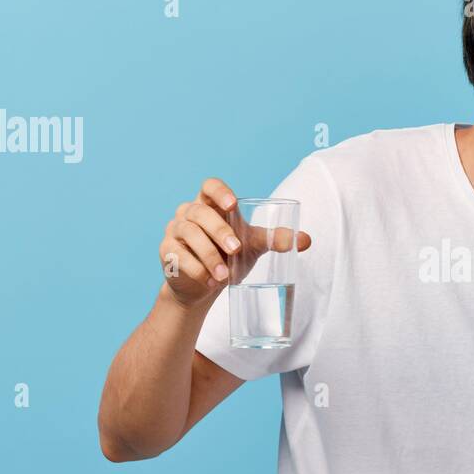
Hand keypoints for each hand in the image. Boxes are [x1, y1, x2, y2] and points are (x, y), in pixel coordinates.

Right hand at [159, 177, 310, 308]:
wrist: (206, 286)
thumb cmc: (230, 257)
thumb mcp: (253, 245)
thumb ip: (275, 239)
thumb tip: (306, 240)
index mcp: (210, 205)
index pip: (209, 186)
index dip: (219, 192)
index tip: (232, 205)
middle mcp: (189, 213)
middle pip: (200, 213)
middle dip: (218, 231)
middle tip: (235, 250)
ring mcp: (174, 231)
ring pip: (188, 234)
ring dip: (208, 256)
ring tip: (224, 276)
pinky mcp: (166, 251)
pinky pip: (177, 256)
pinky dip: (195, 269)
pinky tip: (209, 281)